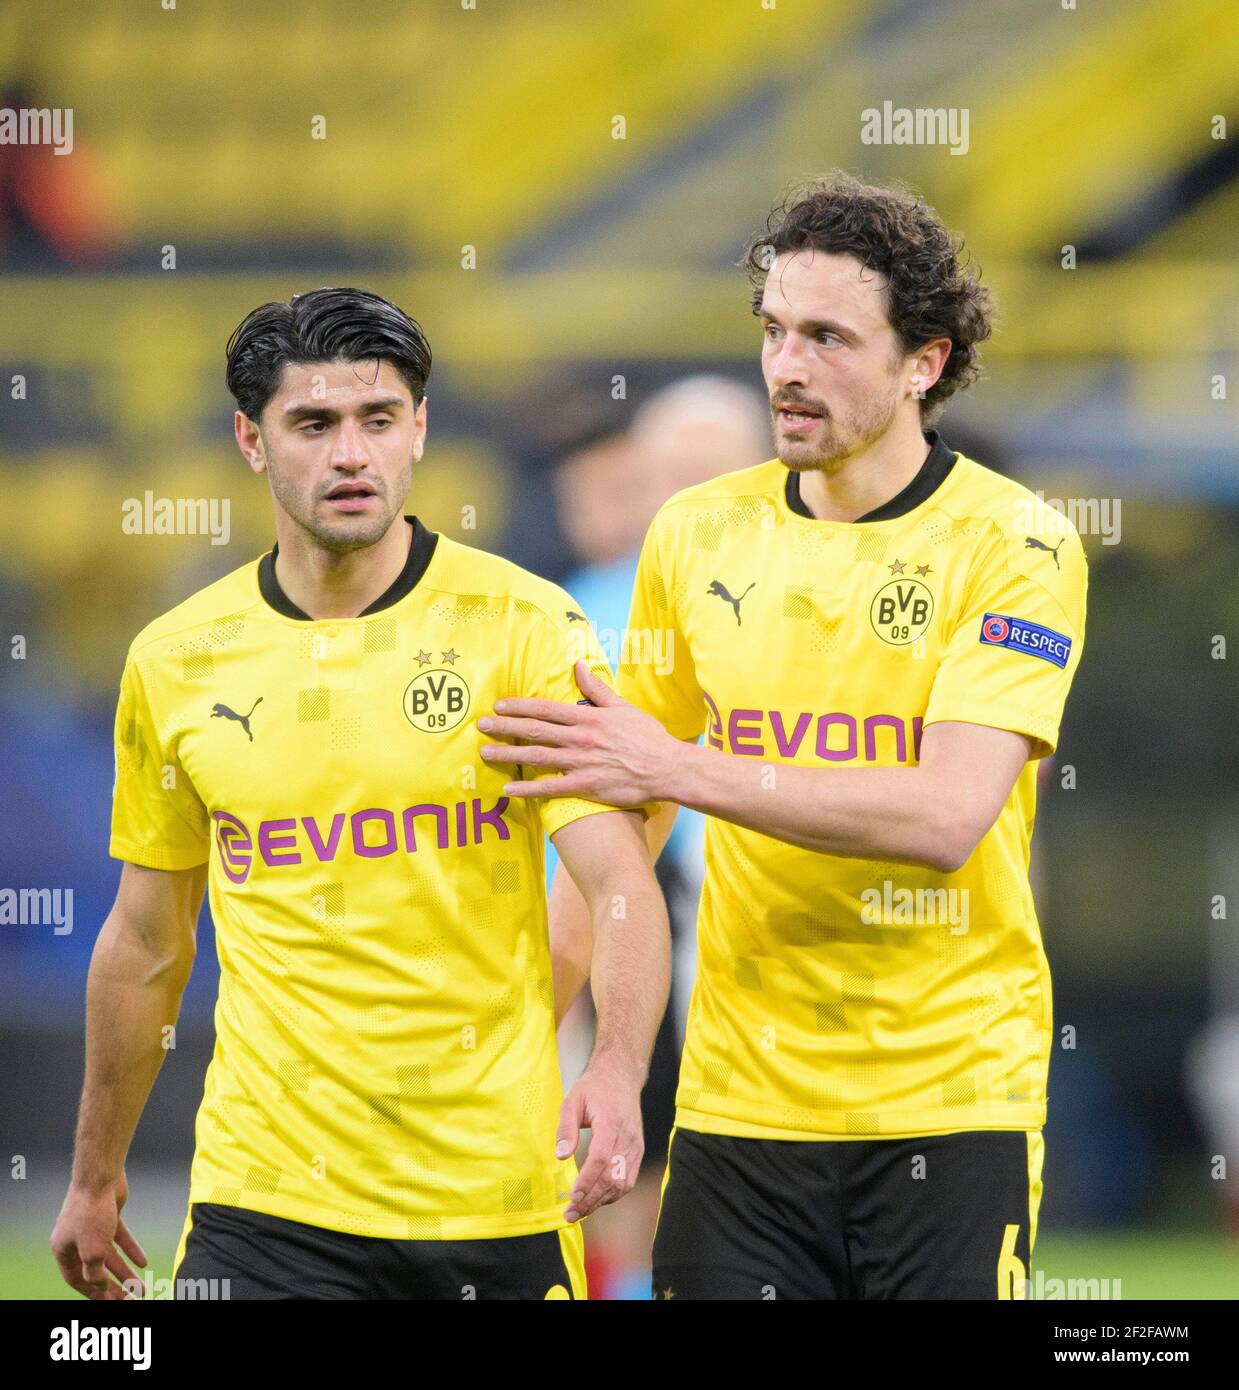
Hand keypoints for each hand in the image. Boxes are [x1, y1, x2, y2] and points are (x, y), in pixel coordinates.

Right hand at [51, 1175, 147, 1299]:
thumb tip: (100, 1285)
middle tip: (126, 1299)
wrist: (100, 1177)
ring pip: (109, 1255)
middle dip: (111, 1286)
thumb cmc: (91, 1213)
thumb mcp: (93, 1251)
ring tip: (139, 1286)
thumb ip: (95, 1272)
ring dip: (124, 1271)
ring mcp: (92, 1227)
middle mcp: (75, 1239)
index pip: (77, 1279)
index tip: (108, 1304)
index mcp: (63, 1249)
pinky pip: (120, 1238)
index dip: (92, 1292)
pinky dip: (131, 1250)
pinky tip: (143, 1262)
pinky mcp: (109, 1216)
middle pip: (94, 1269)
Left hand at [479, 661, 679, 805]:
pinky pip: (551, 788)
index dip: (519, 706)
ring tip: (485, 753)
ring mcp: (581, 762)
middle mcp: (580, 738)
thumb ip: (596, 688)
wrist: (668, 768)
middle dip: (505, 727)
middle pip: (535, 730)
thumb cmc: (647, 736)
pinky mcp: (586, 786)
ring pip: (537, 757)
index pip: (546, 708)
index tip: (499, 705)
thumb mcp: (622, 707)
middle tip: (481, 725)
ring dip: (508, 755)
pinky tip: (508, 790)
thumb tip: (578, 666)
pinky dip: (528, 789)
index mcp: (588, 717)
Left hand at [555, 1059, 644, 1222]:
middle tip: (570, 1215)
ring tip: (580, 1212)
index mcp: (611, 1122)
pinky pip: (628, 1180)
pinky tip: (596, 1200)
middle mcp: (627, 1137)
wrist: (621, 1077)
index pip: (601, 1159)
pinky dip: (613, 1194)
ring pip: (622, 1183)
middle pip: (612, 1177)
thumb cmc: (594, 1088)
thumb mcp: (572, 1100)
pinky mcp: (637, 1152)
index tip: (572, 1198)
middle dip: (591, 1200)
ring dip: (601, 1201)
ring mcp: (635, 1146)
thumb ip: (565, 1128)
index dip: (587, 1181)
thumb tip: (560, 1156)